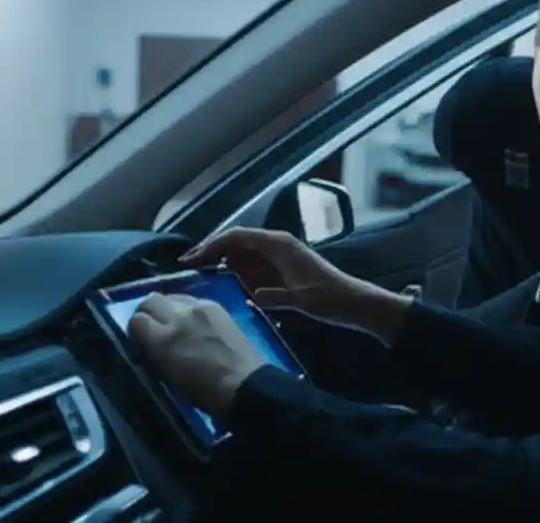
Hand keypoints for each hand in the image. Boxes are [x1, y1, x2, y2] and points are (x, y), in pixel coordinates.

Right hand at [128, 293, 264, 420]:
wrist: (242, 384)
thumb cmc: (201, 391)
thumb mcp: (166, 375)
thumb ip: (152, 351)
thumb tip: (145, 338)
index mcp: (162, 340)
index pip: (136, 320)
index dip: (136, 330)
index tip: (141, 338)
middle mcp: (178, 317)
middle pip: (151, 300)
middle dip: (148, 312)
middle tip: (153, 326)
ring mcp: (199, 307)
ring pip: (172, 296)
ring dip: (167, 307)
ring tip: (173, 321)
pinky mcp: (216, 305)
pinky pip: (192, 299)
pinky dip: (187, 307)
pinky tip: (193, 320)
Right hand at [179, 228, 411, 344]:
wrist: (352, 302)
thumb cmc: (329, 298)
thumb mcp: (302, 300)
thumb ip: (276, 297)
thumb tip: (252, 295)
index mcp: (279, 245)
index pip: (237, 237)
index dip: (211, 245)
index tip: (191, 259)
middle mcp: (276, 244)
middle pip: (236, 241)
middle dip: (210, 250)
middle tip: (187, 266)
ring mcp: (278, 255)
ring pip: (242, 252)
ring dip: (220, 260)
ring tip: (197, 274)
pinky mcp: (280, 267)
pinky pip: (251, 264)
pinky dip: (235, 270)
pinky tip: (222, 281)